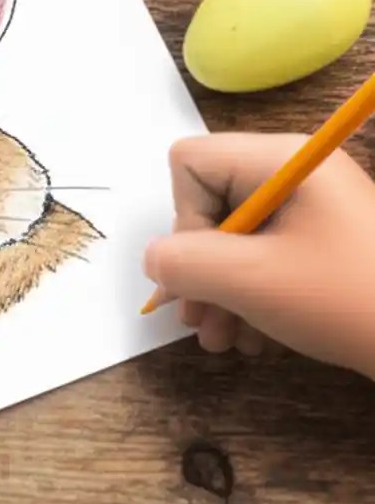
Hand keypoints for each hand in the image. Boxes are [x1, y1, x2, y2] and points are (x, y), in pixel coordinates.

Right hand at [143, 133, 374, 379]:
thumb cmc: (348, 300)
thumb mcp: (250, 281)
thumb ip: (183, 263)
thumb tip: (156, 262)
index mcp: (281, 160)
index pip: (190, 163)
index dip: (184, 219)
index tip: (209, 268)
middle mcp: (295, 173)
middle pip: (209, 206)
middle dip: (199, 271)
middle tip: (202, 324)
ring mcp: (315, 209)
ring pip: (234, 240)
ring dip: (221, 294)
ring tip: (228, 343)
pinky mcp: (327, 244)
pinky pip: (266, 258)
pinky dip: (253, 298)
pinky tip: (259, 340)